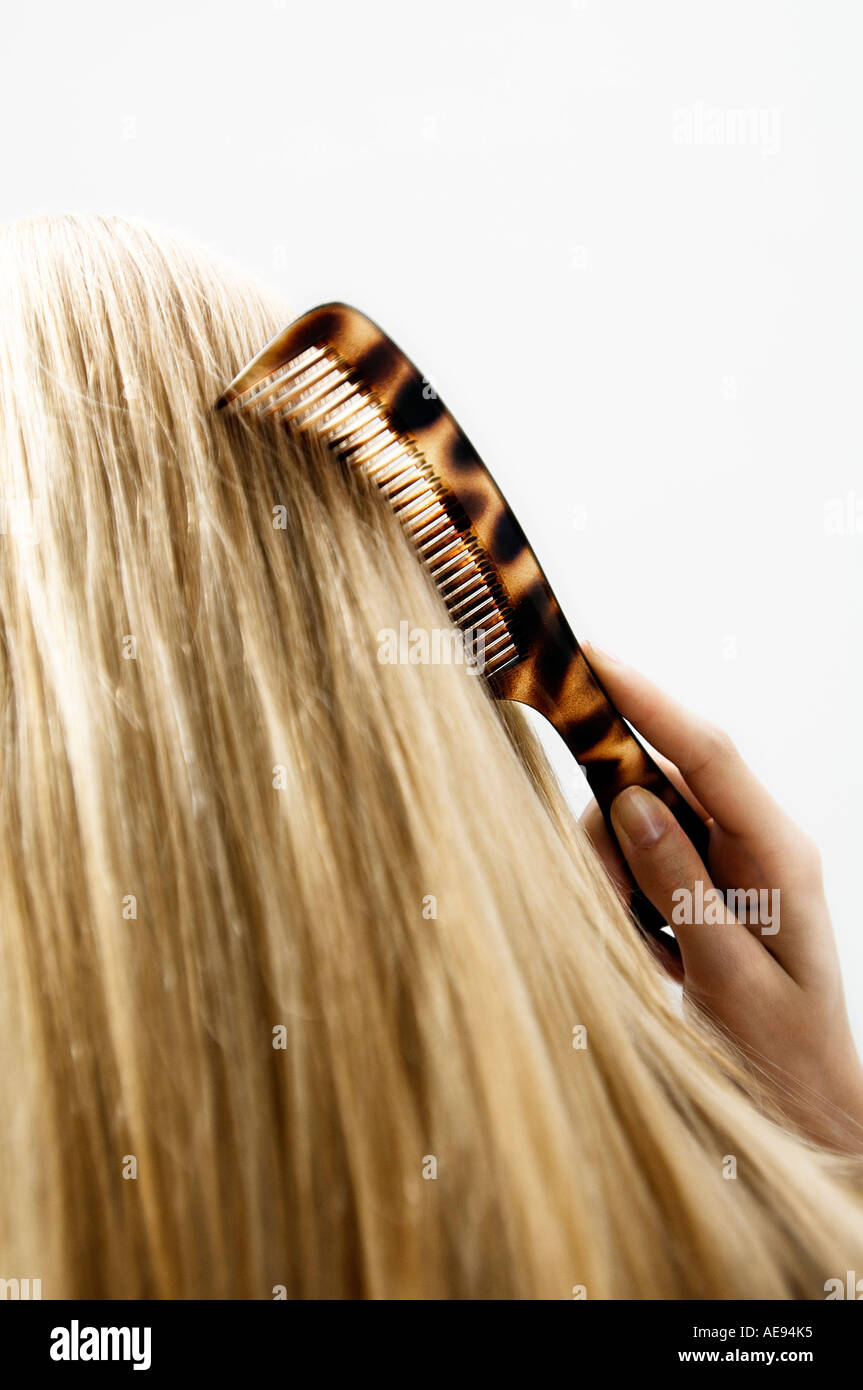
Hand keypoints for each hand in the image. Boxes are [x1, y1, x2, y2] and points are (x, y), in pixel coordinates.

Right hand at [580, 641, 862, 1153]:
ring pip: (639, 820)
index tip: (590, 658)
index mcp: (780, 850)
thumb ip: (681, 886)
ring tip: (645, 949)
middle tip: (613, 905)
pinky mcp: (705, 877)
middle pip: (659, 781)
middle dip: (611, 828)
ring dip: (616, 875)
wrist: (805, 1100)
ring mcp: (730, 855)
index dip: (648, 698)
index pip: (708, 752)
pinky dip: (626, 896)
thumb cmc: (783, 1050)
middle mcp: (756, 836)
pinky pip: (642, 856)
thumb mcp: (730, 979)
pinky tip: (655, 951)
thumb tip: (629, 802)